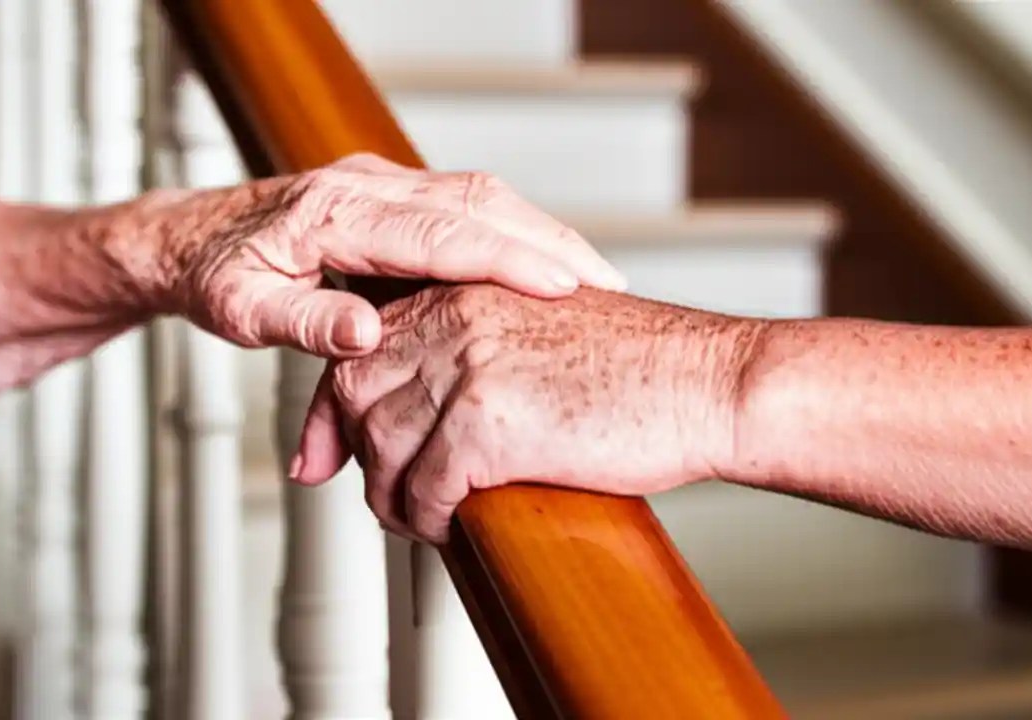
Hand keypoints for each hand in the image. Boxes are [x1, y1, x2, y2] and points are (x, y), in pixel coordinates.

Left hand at [142, 153, 624, 356]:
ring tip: (593, 280)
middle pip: (478, 202)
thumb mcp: (242, 311)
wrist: (187, 236)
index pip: (439, 232)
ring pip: (482, 197)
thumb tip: (366, 337)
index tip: (561, 289)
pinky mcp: (394, 197)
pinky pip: (470, 204)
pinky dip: (516, 232)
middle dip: (546, 242)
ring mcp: (384, 185)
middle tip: (604, 286)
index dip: (505, 259)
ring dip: (540, 234)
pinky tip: (544, 266)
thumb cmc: (214, 276)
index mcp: (332, 211)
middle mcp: (366, 186)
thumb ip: (303, 325)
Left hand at [291, 283, 765, 542]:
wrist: (705, 380)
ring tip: (417, 518)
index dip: (336, 404)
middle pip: (355, 391)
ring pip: (383, 445)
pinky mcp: (488, 420)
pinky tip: (448, 527)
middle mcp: (455, 317)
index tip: (326, 447)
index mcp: (467, 288)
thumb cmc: (644, 365)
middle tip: (378, 492)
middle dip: (352, 451)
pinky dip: (425, 518)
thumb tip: (441, 399)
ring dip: (392, 496)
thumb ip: (484, 346)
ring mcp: (466, 365)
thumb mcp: (544, 328)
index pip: (365, 343)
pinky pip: (424, 486)